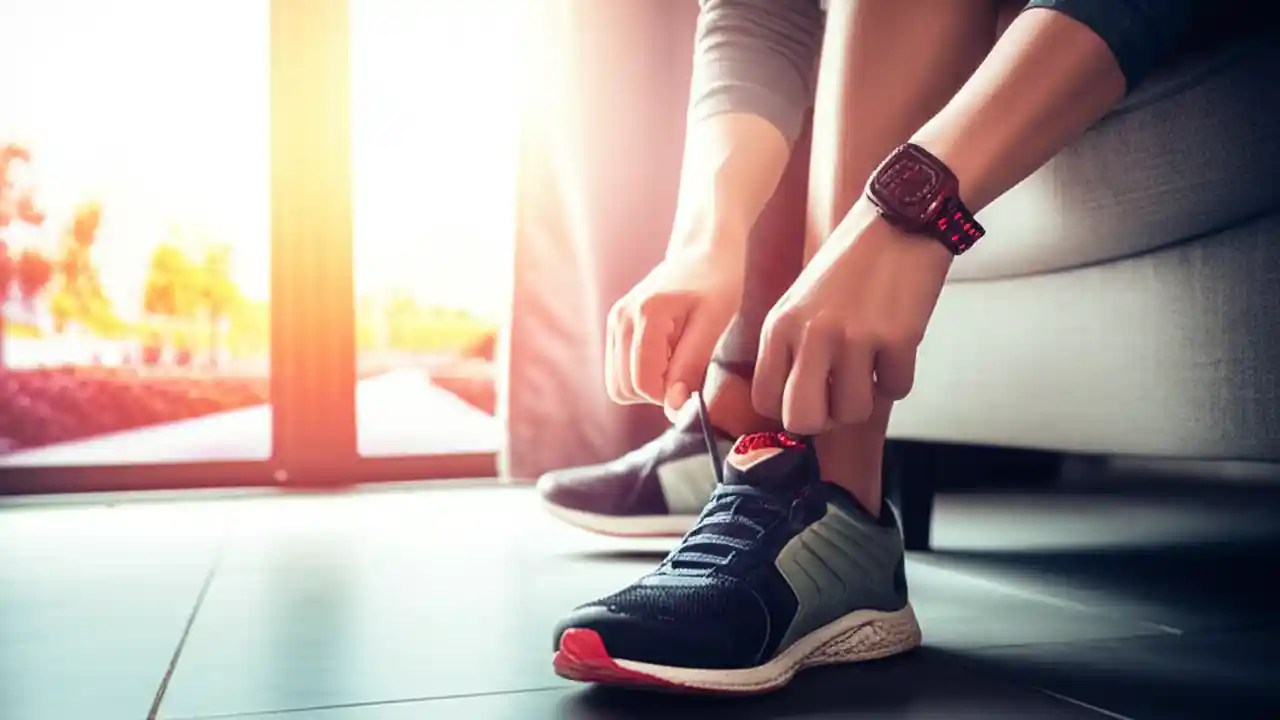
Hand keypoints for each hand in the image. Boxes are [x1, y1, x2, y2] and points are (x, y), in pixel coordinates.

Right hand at [606, 245, 742, 416]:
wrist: (703, 250)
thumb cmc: (718, 281)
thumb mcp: (715, 322)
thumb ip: (691, 364)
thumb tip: (672, 406)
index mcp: (646, 315)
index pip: (642, 383)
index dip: (668, 396)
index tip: (693, 386)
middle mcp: (621, 319)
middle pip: (623, 389)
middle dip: (655, 394)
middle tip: (685, 374)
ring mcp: (614, 322)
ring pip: (617, 384)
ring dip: (647, 386)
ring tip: (676, 363)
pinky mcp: (616, 326)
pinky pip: (619, 371)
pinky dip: (641, 375)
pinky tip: (666, 357)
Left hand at [752, 201, 952, 433]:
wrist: (901, 219)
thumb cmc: (851, 261)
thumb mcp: (800, 300)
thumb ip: (791, 348)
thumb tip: (796, 402)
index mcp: (779, 326)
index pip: (766, 400)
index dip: (790, 409)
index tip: (809, 398)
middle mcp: (810, 335)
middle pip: (803, 420)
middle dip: (825, 420)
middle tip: (839, 399)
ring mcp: (854, 338)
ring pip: (854, 412)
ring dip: (867, 398)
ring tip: (871, 366)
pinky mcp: (897, 338)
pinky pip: (897, 390)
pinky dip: (899, 377)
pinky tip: (896, 346)